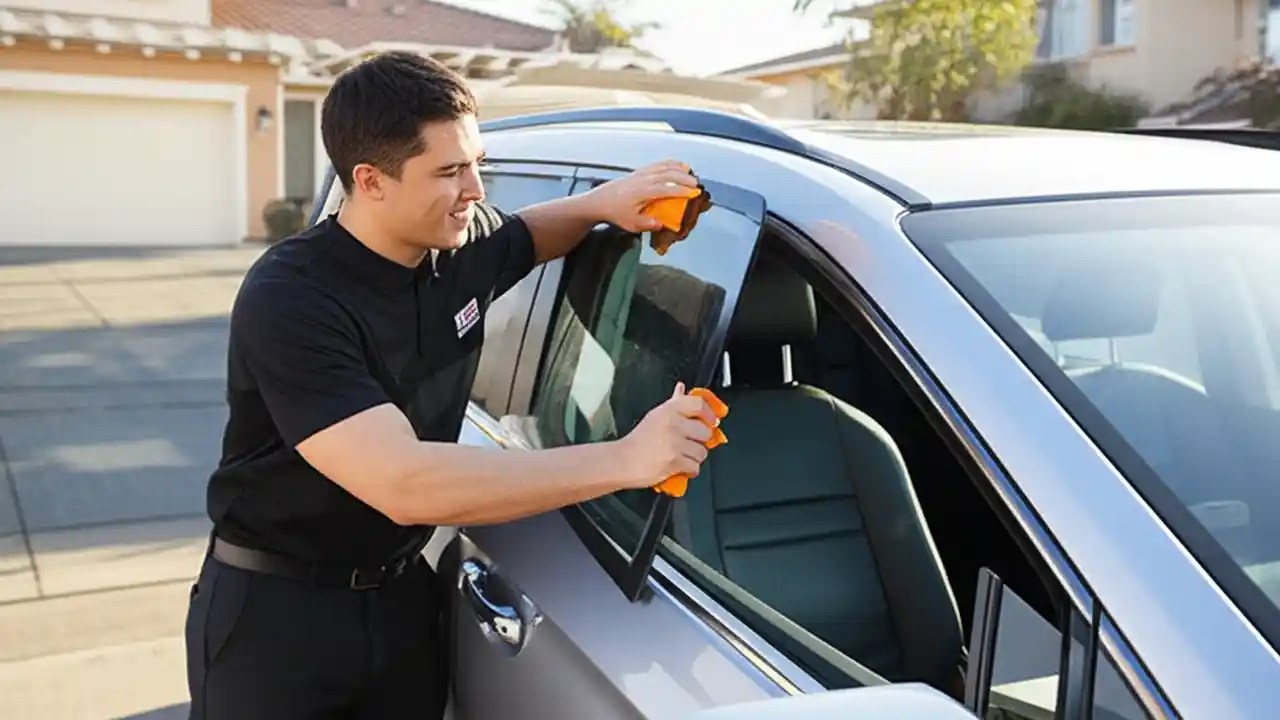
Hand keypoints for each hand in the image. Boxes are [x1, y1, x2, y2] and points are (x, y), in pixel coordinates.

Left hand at [583, 161, 700, 232]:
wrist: (599, 201)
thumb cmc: (615, 213)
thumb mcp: (631, 223)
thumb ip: (647, 224)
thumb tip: (661, 224)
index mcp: (642, 192)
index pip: (666, 189)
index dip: (681, 191)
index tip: (693, 193)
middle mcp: (643, 179)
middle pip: (668, 175)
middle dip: (684, 178)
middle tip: (696, 184)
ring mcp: (641, 173)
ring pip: (663, 166)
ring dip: (678, 168)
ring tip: (690, 172)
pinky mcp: (639, 171)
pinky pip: (657, 164)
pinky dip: (669, 163)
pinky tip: (677, 164)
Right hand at [615, 383, 717, 490]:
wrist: (622, 461)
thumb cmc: (637, 441)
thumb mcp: (655, 416)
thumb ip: (673, 403)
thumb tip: (681, 389)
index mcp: (669, 410)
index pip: (699, 404)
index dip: (710, 414)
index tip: (712, 421)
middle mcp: (673, 424)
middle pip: (705, 431)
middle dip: (700, 441)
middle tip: (690, 443)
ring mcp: (674, 443)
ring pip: (702, 452)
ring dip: (694, 458)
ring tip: (682, 456)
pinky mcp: (674, 461)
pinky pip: (695, 467)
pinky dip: (690, 470)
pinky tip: (680, 467)